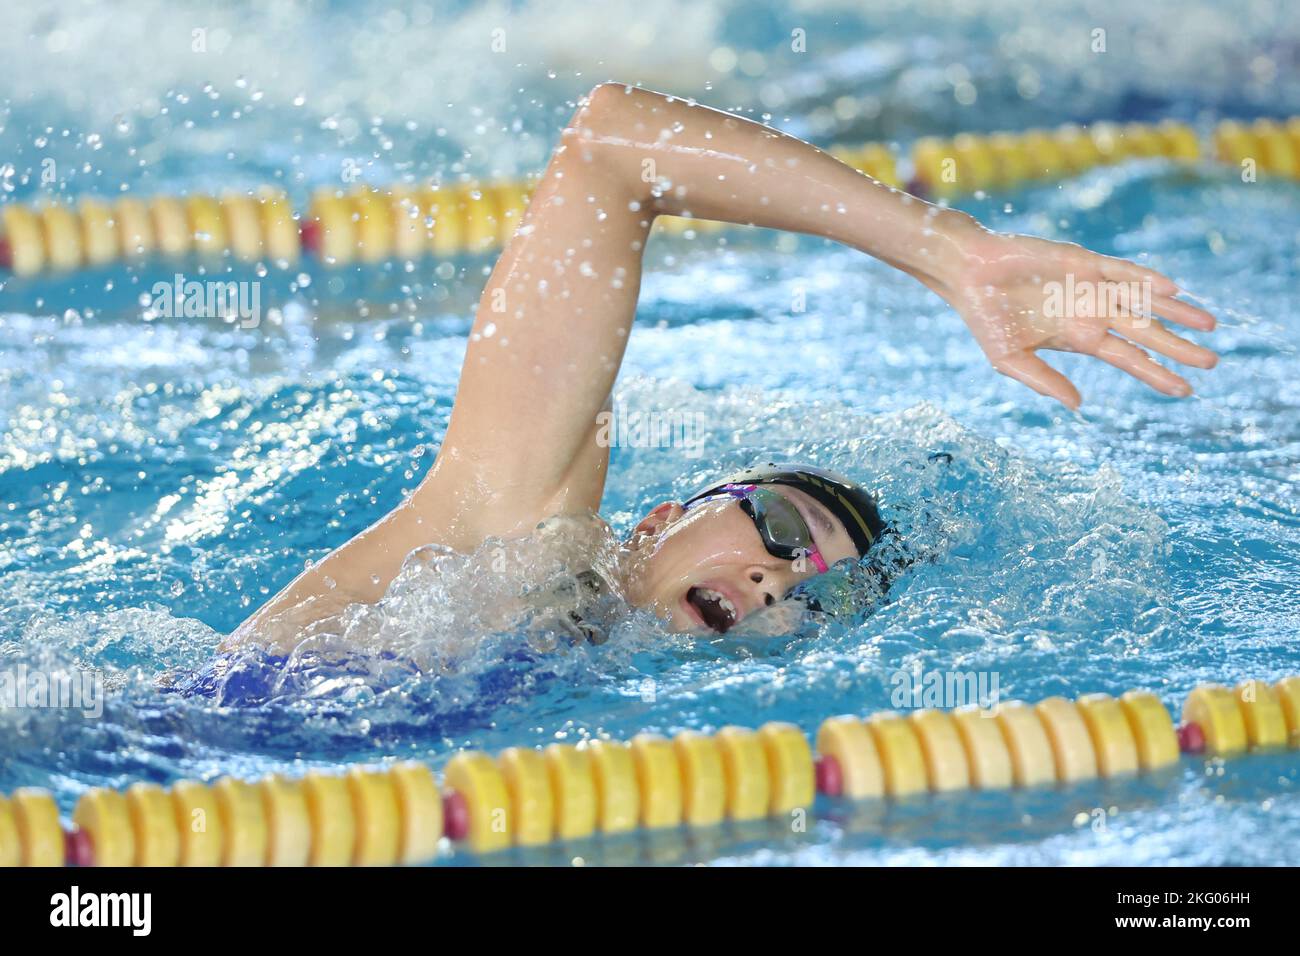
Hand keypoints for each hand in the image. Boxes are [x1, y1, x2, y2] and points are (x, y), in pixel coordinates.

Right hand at [936, 230, 1217, 408]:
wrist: (968, 274)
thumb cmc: (985, 317)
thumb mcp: (1010, 359)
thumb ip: (1044, 381)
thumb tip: (1079, 406)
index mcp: (1078, 338)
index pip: (1128, 358)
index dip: (1156, 374)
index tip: (1185, 391)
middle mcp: (1092, 313)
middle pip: (1146, 333)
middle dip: (1179, 348)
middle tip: (1213, 362)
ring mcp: (1091, 287)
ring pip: (1144, 301)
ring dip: (1177, 313)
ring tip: (1210, 325)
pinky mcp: (1083, 262)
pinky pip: (1121, 272)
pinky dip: (1145, 280)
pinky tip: (1170, 290)